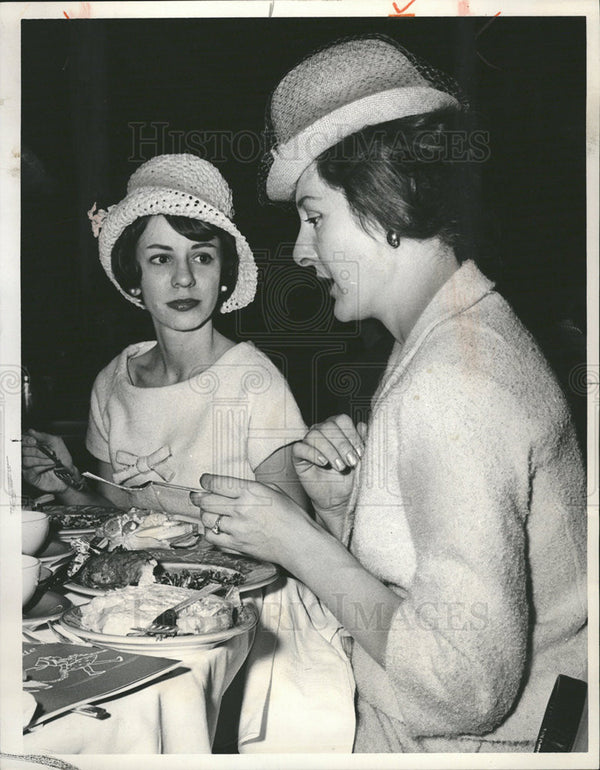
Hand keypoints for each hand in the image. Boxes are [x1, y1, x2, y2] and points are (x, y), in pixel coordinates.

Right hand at [21, 428, 75, 493]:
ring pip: (26, 460)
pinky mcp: (29, 476)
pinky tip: (49, 466)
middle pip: (22, 450)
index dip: (25, 440)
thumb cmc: (63, 459)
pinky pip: (30, 470)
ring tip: (52, 460)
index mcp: (33, 445)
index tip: (34, 441)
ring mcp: (27, 466)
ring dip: (41, 460)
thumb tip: (31, 431)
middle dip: (37, 451)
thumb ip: (44, 436)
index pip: (21, 440)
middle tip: (49, 452)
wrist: (69, 473)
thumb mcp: (56, 443)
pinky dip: (42, 467)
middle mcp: (28, 455)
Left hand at [190, 474, 313, 565]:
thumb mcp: (274, 490)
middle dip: (198, 497)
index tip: (204, 481)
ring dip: (204, 514)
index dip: (206, 481)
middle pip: (206, 500)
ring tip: (208, 512)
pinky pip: (212, 537)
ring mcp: (237, 528)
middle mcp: (241, 509)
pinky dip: (210, 531)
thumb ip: (251, 487)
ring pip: (206, 519)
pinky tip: (215, 528)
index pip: (217, 483)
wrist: (298, 542)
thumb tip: (232, 486)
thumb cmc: (291, 516)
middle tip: (196, 496)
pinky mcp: (236, 545)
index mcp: (251, 491)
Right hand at [291, 414, 366, 513]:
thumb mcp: (361, 459)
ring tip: (340, 467)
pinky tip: (323, 463)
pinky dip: (312, 453)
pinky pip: (299, 448)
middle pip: (328, 426)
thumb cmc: (350, 476)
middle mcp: (322, 432)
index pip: (341, 420)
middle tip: (352, 462)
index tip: (360, 452)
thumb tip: (362, 425)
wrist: (339, 497)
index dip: (352, 435)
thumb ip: (362, 441)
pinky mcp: (298, 456)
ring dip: (329, 451)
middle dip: (342, 444)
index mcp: (337, 428)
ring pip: (314, 435)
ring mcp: (309, 443)